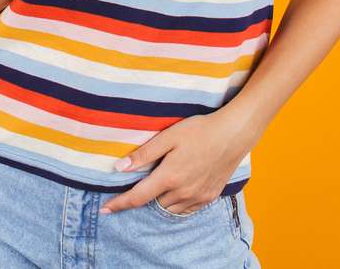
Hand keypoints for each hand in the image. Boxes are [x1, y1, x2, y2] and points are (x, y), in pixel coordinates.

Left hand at [98, 109, 260, 215]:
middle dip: (145, 194)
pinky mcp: (209, 196)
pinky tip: (178, 189)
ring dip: (161, 199)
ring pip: (170, 207)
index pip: (137, 197)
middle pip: (154, 202)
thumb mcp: (169, 136)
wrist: (234, 134)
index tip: (105, 209)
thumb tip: (119, 168)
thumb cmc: (200, 130)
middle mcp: (182, 192)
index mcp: (169, 176)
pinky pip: (186, 208)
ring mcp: (197, 196)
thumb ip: (144, 154)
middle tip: (145, 178)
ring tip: (163, 181)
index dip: (119, 204)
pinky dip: (177, 202)